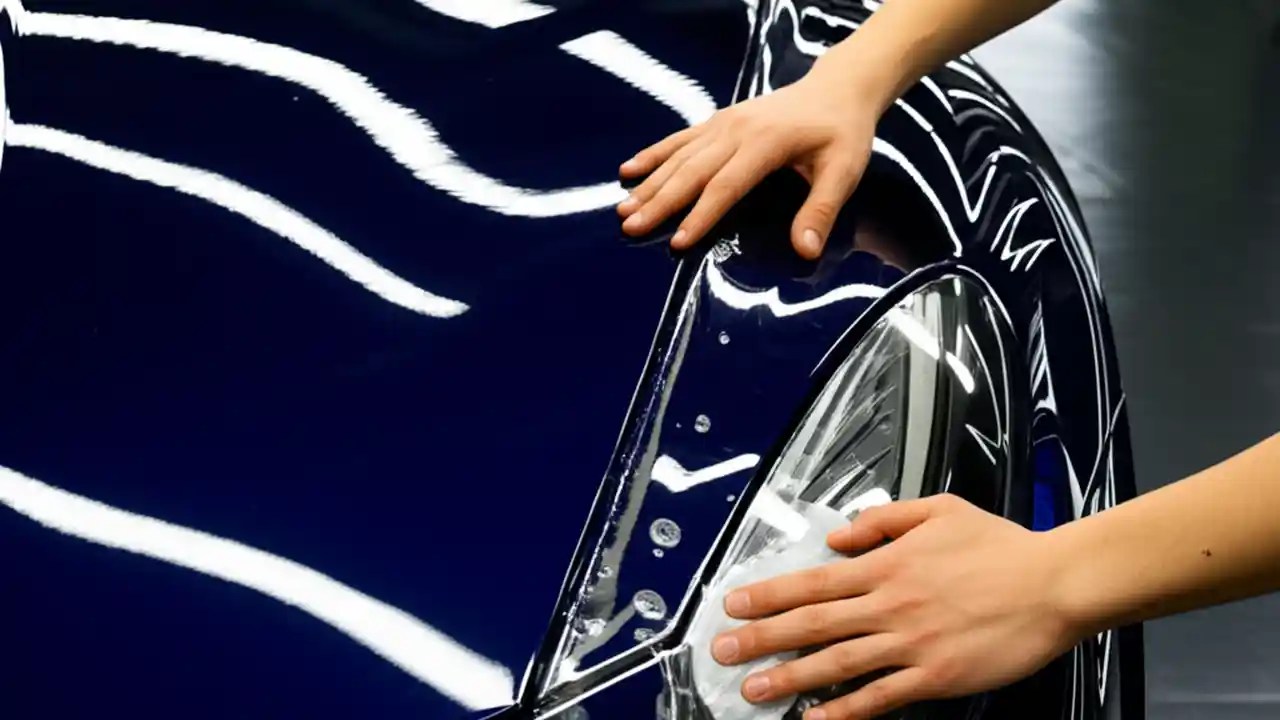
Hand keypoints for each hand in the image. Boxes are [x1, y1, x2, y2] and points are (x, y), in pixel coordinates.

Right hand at [616, 66, 878, 258]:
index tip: (677, 241)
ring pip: (679, 157)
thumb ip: (820, 210)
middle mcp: (737, 130)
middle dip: (659, 202)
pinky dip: (652, 155)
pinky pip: (679, 140)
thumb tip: (805, 250)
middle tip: (630, 227)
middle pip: (692, 172)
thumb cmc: (842, 132)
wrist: (837, 89)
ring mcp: (723, 123)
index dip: (700, 215)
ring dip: (649, 183)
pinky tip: (628, 170)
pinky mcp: (718, 121)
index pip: (726, 185)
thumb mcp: (843, 171)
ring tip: (623, 208)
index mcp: (766, 143)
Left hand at [710, 495, 1082, 719]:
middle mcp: (889, 605)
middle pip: (812, 624)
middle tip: (722, 652)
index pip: (812, 581)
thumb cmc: (1000, 547)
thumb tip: (839, 535)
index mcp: (887, 564)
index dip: (768, 595)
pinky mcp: (935, 677)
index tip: (733, 604)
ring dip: (790, 678)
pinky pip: (880, 697)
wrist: (1054, 583)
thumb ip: (882, 519)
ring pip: (837, 663)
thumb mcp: (938, 510)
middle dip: (762, 638)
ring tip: (754, 690)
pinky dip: (844, 711)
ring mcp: (911, 644)